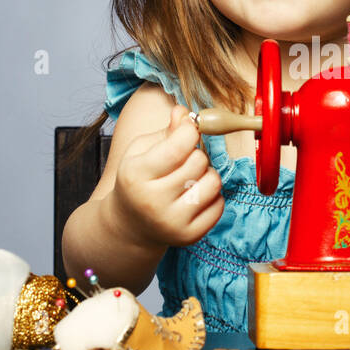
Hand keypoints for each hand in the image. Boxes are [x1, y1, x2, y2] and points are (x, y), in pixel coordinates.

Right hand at [111, 104, 224, 246]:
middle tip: (184, 160)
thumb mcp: (141, 151)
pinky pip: (219, 205)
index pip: (178, 146)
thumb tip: (185, 112)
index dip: (190, 131)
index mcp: (135, 174)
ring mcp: (172, 222)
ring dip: (207, 174)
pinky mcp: (189, 236)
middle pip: (198, 162)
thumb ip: (166, 131)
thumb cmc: (137, 180)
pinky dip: (212, 196)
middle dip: (196, 154)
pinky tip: (194, 195)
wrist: (130, 225)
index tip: (188, 130)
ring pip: (213, 183)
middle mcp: (152, 201)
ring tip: (191, 177)